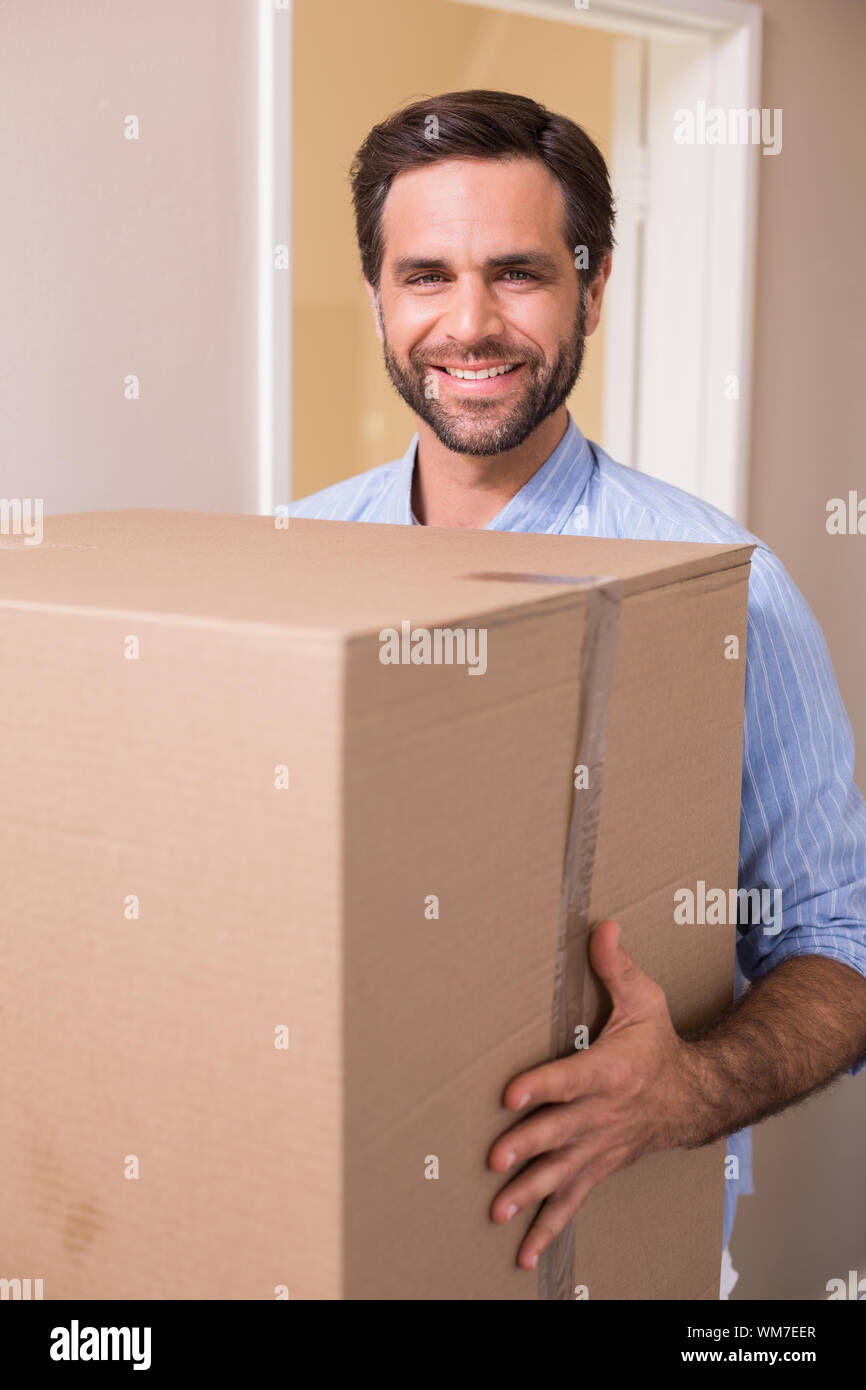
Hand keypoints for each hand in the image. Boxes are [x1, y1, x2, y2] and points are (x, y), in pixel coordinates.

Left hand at [488, 919, 697, 1269]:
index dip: (540, 1086)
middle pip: (560, 1133)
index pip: (570, 1079)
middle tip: (496, 1160)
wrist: (694, 1098)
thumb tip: (601, 925)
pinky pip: (572, 1202)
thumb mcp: (644, 998)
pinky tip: (522, 1253)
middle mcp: (602, 1114)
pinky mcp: (597, 1167)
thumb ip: (616, 965)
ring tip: (497, 1211)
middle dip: (528, 1147)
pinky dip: (547, 1229)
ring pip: (561, 1174)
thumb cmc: (658, 1044)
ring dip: (529, 1194)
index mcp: (609, 1071)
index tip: (510, 1095)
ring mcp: (599, 1147)